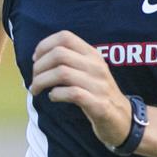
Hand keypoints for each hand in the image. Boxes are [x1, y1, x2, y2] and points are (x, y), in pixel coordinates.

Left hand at [29, 30, 131, 148]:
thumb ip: (69, 61)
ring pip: (62, 73)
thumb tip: (37, 58)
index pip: (65, 37)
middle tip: (34, 79)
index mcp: (92, 55)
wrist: (123, 119)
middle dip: (39, 67)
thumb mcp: (87, 71)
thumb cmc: (97, 94)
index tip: (35, 60)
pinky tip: (52, 97)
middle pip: (59, 54)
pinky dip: (56, 94)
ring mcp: (99, 85)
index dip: (44, 46)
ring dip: (42, 81)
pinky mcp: (99, 104)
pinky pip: (72, 93)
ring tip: (36, 90)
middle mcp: (97, 66)